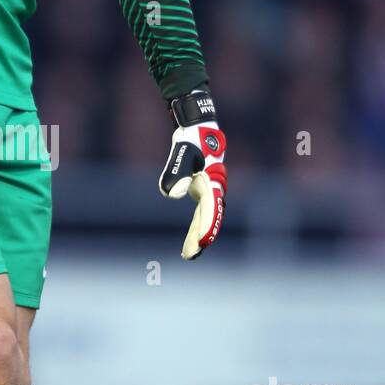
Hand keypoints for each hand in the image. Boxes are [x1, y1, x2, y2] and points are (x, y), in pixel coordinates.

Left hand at [158, 89, 226, 259]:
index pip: (210, 209)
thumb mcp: (182, 153)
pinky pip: (202, 214)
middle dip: (200, 236)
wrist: (198, 129)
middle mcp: (214, 189)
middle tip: (190, 255)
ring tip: (189, 254)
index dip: (206, 226)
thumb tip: (170, 194)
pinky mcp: (203, 190)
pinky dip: (196, 226)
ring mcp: (210, 190)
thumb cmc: (191, 140)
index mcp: (212, 182)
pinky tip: (192, 239)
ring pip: (205, 218)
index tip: (202, 243)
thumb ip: (176, 172)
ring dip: (198, 235)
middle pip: (208, 218)